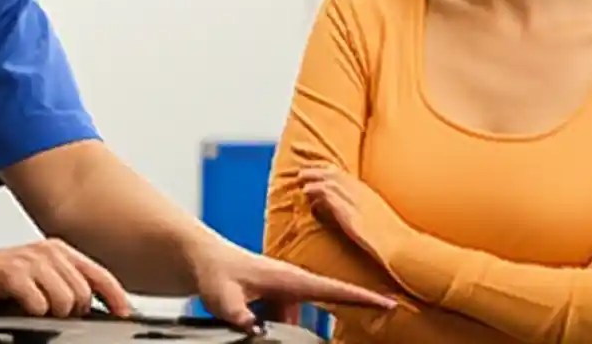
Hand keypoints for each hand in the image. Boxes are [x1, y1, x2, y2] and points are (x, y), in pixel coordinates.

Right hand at [0, 238, 132, 318]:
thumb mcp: (33, 278)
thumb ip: (61, 285)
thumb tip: (91, 307)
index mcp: (58, 250)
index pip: (100, 274)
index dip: (116, 297)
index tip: (124, 314)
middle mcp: (48, 251)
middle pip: (84, 294)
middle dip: (72, 313)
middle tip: (45, 313)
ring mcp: (30, 260)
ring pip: (66, 301)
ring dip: (51, 314)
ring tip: (29, 309)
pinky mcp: (12, 273)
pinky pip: (40, 305)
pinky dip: (31, 313)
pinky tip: (16, 306)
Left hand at [189, 239, 395, 332]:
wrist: (202, 260)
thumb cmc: (216, 271)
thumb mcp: (222, 297)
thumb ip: (238, 316)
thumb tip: (252, 330)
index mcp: (289, 278)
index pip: (333, 289)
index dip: (362, 297)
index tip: (389, 302)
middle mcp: (292, 284)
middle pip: (321, 308)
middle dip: (335, 316)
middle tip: (348, 322)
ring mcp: (285, 294)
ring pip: (294, 324)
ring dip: (283, 331)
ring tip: (256, 307)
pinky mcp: (276, 303)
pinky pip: (281, 323)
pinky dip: (272, 328)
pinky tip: (254, 322)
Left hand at [298, 166, 409, 267]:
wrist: (401, 247)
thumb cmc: (393, 239)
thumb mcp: (378, 219)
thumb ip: (365, 213)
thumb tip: (351, 215)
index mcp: (369, 194)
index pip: (344, 175)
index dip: (328, 170)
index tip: (316, 169)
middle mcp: (362, 193)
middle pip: (335, 174)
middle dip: (317, 170)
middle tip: (302, 170)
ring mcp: (356, 201)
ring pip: (331, 181)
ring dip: (314, 177)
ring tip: (301, 178)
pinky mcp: (350, 212)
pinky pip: (330, 195)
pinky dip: (317, 190)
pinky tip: (306, 191)